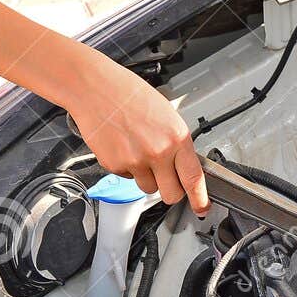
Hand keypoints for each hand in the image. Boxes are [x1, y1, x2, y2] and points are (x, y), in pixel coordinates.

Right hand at [61, 48, 208, 211]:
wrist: (95, 87)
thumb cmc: (129, 94)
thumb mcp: (166, 115)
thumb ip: (176, 143)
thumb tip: (182, 165)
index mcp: (176, 138)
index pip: (194, 178)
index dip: (200, 199)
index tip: (202, 208)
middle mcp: (158, 152)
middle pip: (171, 195)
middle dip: (170, 191)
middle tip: (166, 180)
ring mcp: (135, 161)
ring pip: (148, 188)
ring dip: (146, 178)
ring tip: (138, 151)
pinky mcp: (114, 165)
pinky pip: (127, 178)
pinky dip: (125, 168)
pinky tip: (122, 146)